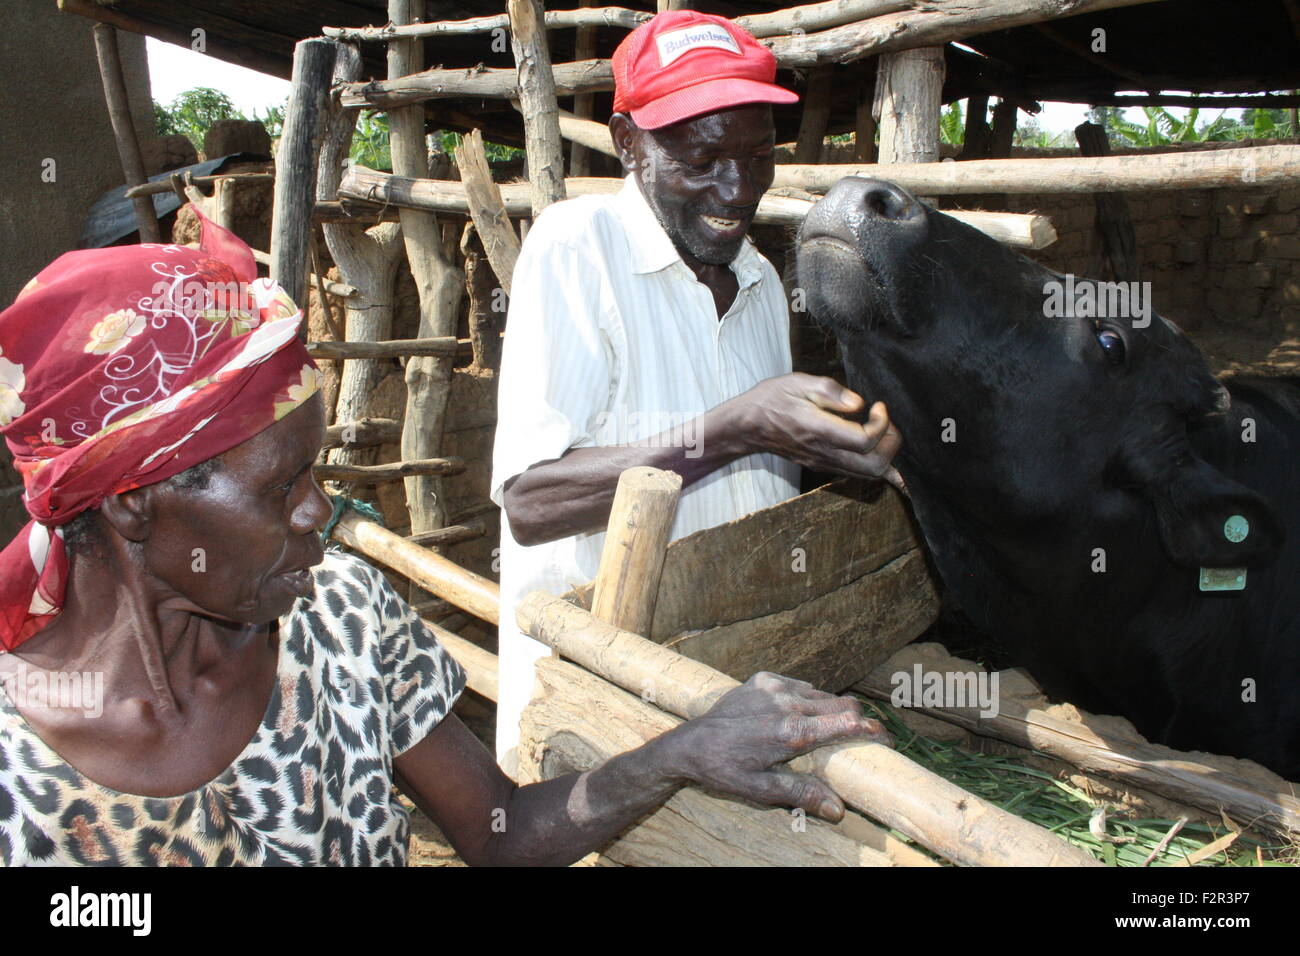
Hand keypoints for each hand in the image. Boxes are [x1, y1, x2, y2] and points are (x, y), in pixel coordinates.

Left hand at [662, 672, 890, 821]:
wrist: (689, 744)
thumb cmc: (725, 770)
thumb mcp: (762, 790)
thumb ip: (802, 796)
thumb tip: (839, 809)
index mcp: (791, 731)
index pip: (847, 722)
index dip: (872, 729)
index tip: (886, 739)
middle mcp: (786, 703)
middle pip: (842, 704)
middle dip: (856, 719)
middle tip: (861, 737)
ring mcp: (774, 686)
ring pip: (821, 694)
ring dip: (830, 709)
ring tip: (827, 730)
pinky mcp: (762, 678)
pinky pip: (799, 686)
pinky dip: (806, 699)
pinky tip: (796, 715)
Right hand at [726, 373, 902, 480]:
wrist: (747, 426)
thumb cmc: (772, 400)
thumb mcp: (798, 383)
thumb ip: (831, 391)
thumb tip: (858, 403)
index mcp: (819, 430)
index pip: (864, 440)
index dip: (882, 424)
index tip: (878, 405)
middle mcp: (824, 452)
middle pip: (874, 466)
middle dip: (891, 443)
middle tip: (885, 421)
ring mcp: (823, 462)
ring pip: (869, 474)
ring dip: (885, 455)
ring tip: (880, 431)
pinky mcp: (823, 465)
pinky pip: (857, 473)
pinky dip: (875, 464)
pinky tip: (881, 451)